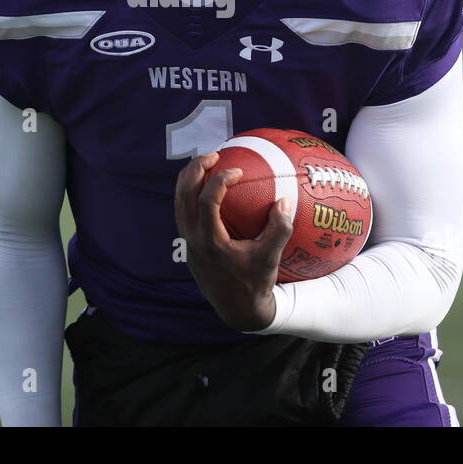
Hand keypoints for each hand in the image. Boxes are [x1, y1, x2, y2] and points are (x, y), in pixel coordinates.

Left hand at [174, 151, 294, 332]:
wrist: (236, 309)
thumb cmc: (255, 283)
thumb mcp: (271, 258)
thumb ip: (279, 230)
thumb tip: (284, 201)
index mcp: (211, 242)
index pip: (207, 202)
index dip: (219, 181)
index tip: (237, 170)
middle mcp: (193, 240)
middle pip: (184, 195)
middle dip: (196, 169)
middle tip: (215, 154)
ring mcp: (187, 241)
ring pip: (179, 201)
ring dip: (189, 179)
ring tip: (207, 162)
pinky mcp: (187, 243)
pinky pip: (183, 210)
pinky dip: (191, 193)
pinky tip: (207, 185)